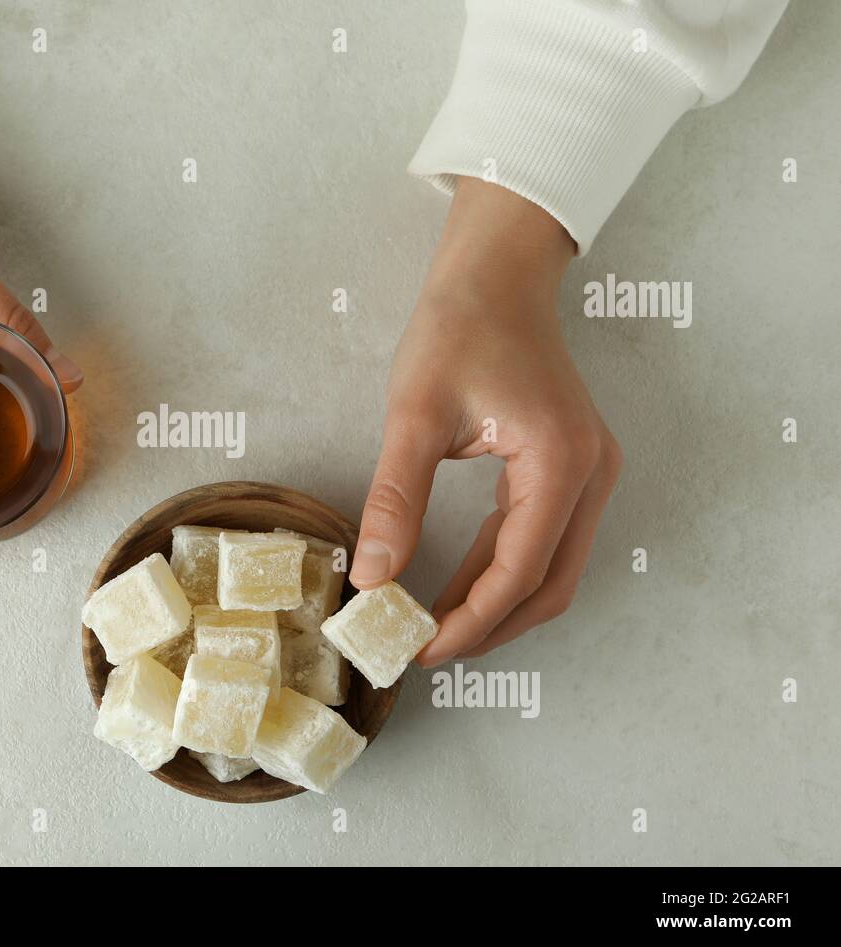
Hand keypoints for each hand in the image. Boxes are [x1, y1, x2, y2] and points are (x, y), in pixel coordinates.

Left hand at [350, 177, 620, 663]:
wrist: (496, 277)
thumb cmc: (457, 330)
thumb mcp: (413, 414)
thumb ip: (396, 498)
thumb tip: (373, 577)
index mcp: (561, 463)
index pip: (520, 571)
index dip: (471, 620)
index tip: (419, 647)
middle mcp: (592, 476)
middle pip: (550, 586)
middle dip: (489, 628)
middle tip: (423, 650)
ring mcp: (591, 475)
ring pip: (553, 572)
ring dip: (498, 608)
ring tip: (433, 628)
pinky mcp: (574, 470)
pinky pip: (545, 542)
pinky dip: (503, 574)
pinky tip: (456, 590)